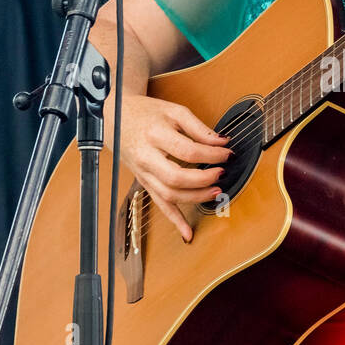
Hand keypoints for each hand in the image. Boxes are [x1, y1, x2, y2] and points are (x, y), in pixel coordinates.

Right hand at [112, 94, 231, 242]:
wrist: (116, 117)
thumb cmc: (146, 113)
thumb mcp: (174, 111)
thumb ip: (199, 128)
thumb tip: (222, 144)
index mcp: (155, 135)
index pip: (187, 151)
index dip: (212, 155)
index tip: (228, 154)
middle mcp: (146, 157)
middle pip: (176, 177)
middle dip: (203, 180)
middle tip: (221, 173)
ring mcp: (144, 173)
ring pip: (169, 194)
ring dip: (195, 198)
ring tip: (215, 192)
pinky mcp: (144, 182)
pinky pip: (159, 204)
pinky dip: (174, 220)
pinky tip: (187, 232)